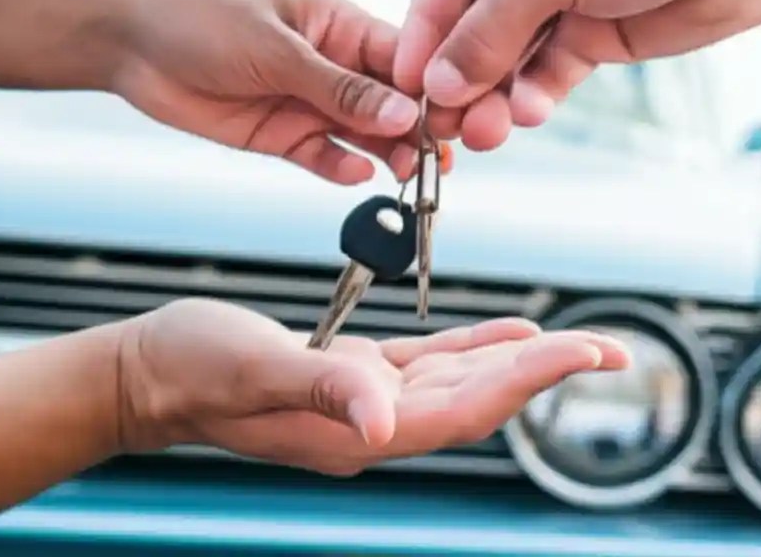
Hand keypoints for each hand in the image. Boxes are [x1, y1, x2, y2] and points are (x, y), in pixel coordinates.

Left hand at [111, 0, 426, 183]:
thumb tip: (401, 112)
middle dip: (416, 129)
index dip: (428, 88)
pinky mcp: (282, 135)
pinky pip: (323, 156)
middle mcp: (331, 65)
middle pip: (389, 103)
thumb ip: (339, 88)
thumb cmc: (201, 20)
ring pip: (362, 134)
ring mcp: (308, 102)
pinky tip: (358, 175)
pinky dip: (341, 168)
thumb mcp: (277, 49)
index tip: (451, 117)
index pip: (400, 59)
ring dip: (387, 153)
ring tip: (410, 173)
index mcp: (338, 25)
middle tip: (438, 157)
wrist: (132, 45)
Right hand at [117, 298, 628, 474]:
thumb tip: (384, 427)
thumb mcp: (256, 370)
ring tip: (573, 343)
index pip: (468, 406)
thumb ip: (323, 391)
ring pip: (461, 378)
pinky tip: (501, 330)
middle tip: (612, 350)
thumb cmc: (191, 371)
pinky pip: (427, 361)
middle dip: (546, 373)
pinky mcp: (350, 375)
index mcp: (361, 429)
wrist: (148, 373)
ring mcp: (364, 401)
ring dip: (517, 359)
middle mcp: (374, 422)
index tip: (585, 352)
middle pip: (481, 398)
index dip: (530, 379)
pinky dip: (470, 343)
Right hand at [395, 0, 760, 151]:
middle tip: (446, 122)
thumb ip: (489, 30)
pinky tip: (528, 111)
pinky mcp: (594, 33)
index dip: (423, 31)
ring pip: (509, 56)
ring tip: (486, 129)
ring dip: (494, 95)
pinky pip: (548, 72)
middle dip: (460, 75)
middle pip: (473, 24)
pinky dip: (534, 95)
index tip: (410, 82)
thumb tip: (442, 78)